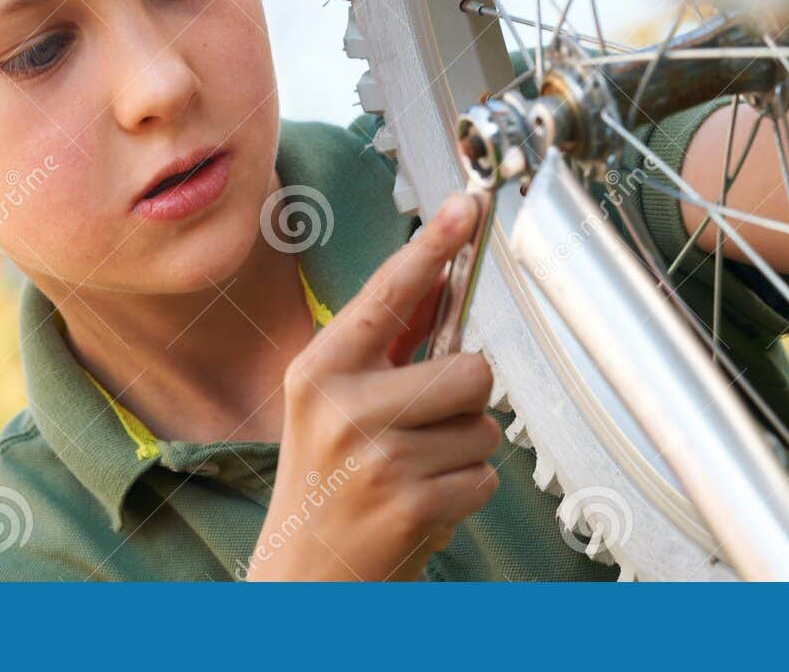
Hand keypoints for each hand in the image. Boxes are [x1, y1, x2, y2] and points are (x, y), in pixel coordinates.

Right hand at [243, 192, 500, 580]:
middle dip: (466, 401)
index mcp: (320, 371)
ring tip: (415, 474)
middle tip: (424, 429)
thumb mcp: (333, 406)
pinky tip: (422, 507)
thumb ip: (387, 346)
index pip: (387, 293)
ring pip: (484, 427)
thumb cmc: (326, 487)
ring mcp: (377, 458)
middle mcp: (343, 408)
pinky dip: (464, 495)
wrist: (305, 582)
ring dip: (463, 453)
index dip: (433, 246)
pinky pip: (483, 478)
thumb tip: (444, 281)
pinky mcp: (410, 504)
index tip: (466, 206)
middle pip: (469, 368)